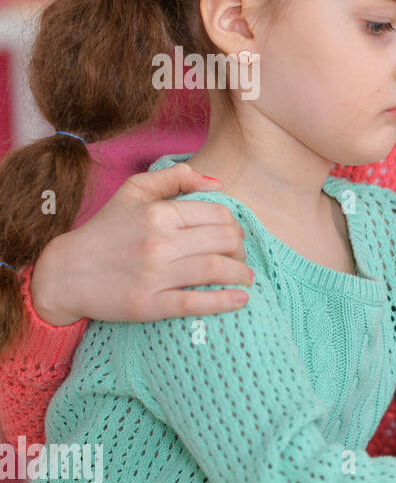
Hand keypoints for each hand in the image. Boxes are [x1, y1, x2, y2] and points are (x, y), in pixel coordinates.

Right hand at [29, 163, 252, 325]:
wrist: (64, 273)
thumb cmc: (105, 230)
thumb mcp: (133, 192)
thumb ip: (175, 178)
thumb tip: (217, 184)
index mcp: (158, 214)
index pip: (219, 215)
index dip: (234, 225)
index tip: (233, 235)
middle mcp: (158, 243)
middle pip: (224, 241)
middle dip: (240, 249)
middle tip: (239, 256)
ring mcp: (153, 275)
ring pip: (216, 269)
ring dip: (240, 273)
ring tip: (244, 276)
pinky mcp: (148, 305)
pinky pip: (196, 303)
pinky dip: (225, 301)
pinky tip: (241, 299)